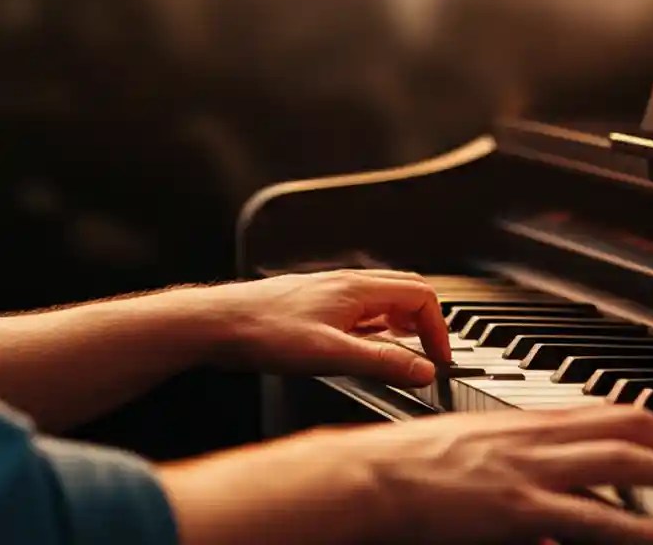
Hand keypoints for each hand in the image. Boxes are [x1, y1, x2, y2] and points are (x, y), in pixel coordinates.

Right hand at [161, 406, 652, 544]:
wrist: (362, 476)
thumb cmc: (409, 466)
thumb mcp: (475, 450)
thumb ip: (524, 459)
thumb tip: (564, 482)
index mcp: (527, 421)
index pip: (612, 411)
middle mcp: (536, 436)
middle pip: (630, 428)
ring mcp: (528, 470)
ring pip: (623, 462)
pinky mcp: (515, 507)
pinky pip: (589, 516)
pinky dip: (635, 527)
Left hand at [200, 269, 449, 386]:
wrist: (214, 324)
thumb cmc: (262, 332)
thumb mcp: (331, 355)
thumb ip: (381, 362)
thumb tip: (422, 370)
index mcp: (358, 288)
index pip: (421, 296)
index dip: (438, 328)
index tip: (438, 358)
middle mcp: (347, 283)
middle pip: (406, 292)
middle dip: (425, 324)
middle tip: (428, 354)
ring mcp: (330, 291)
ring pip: (382, 300)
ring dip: (400, 325)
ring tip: (400, 354)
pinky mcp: (314, 304)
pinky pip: (360, 309)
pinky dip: (375, 328)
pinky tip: (361, 349)